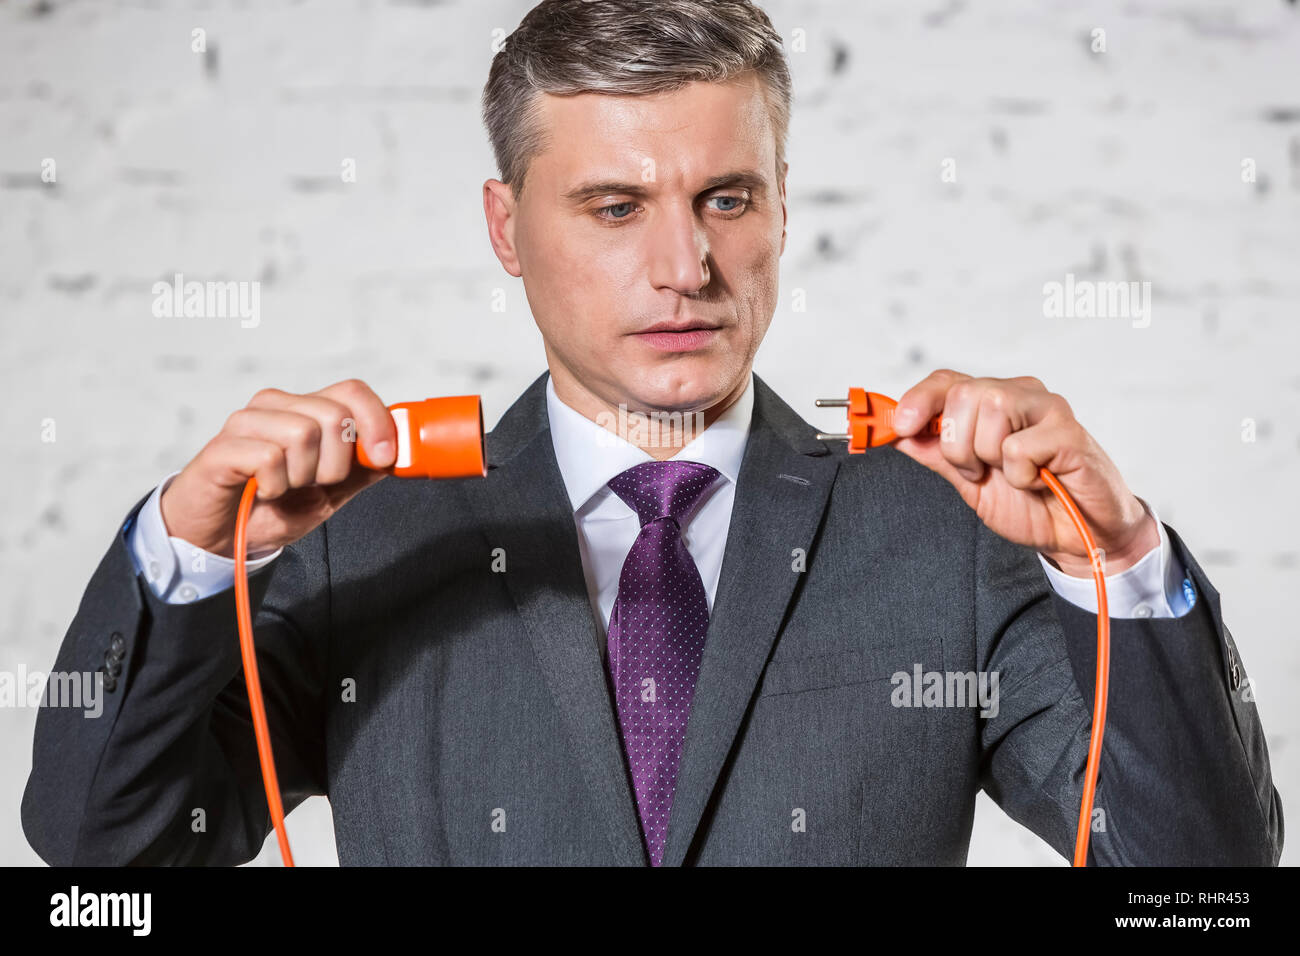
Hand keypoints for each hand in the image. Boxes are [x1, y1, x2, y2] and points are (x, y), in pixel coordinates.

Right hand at [159, 379, 397, 557]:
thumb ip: (363, 468)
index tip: (386, 457)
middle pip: (335, 416)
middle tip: (312, 484)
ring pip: (303, 433)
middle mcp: (277, 406)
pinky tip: (263, 491)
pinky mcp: (223, 446)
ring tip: (285, 487)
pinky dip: (275, 486)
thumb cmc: (272, 507)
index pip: (353, 391)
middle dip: (336, 465)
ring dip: (303, 476)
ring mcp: (248, 422)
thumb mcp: (332, 492)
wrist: (220, 537)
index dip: (378, 421)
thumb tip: (400, 450)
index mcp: (306, 409)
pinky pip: (270, 458)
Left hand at [890, 369, 1158, 576]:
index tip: (900, 426)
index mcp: (993, 402)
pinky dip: (1021, 474)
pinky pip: (1020, 446)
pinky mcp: (1069, 432)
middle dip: (957, 444)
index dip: (919, 399)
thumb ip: (935, 454)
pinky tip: (1038, 481)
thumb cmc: (1030, 502)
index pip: (947, 381)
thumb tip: (896, 433)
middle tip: (978, 471)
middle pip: (964, 394)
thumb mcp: (969, 481)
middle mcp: (1020, 395)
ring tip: (1013, 476)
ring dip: (989, 458)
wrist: (1078, 534)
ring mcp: (1047, 409)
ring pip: (992, 410)